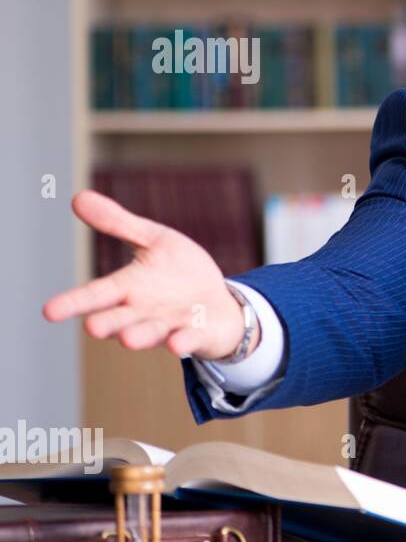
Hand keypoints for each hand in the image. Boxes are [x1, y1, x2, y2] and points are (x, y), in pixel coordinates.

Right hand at [41, 189, 255, 359]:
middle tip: (92, 327)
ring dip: (141, 335)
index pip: (97, 294)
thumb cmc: (180, 272)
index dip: (74, 302)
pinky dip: (183, 341)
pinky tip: (176, 344)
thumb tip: (77, 197)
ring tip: (127, 339)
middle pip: (120, 318)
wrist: (222, 302)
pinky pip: (190, 338)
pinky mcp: (199, 334)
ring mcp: (171, 325)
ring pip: (152, 332)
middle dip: (107, 323)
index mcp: (129, 288)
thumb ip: (118, 223)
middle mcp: (144, 312)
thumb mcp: (154, 240)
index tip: (48, 311)